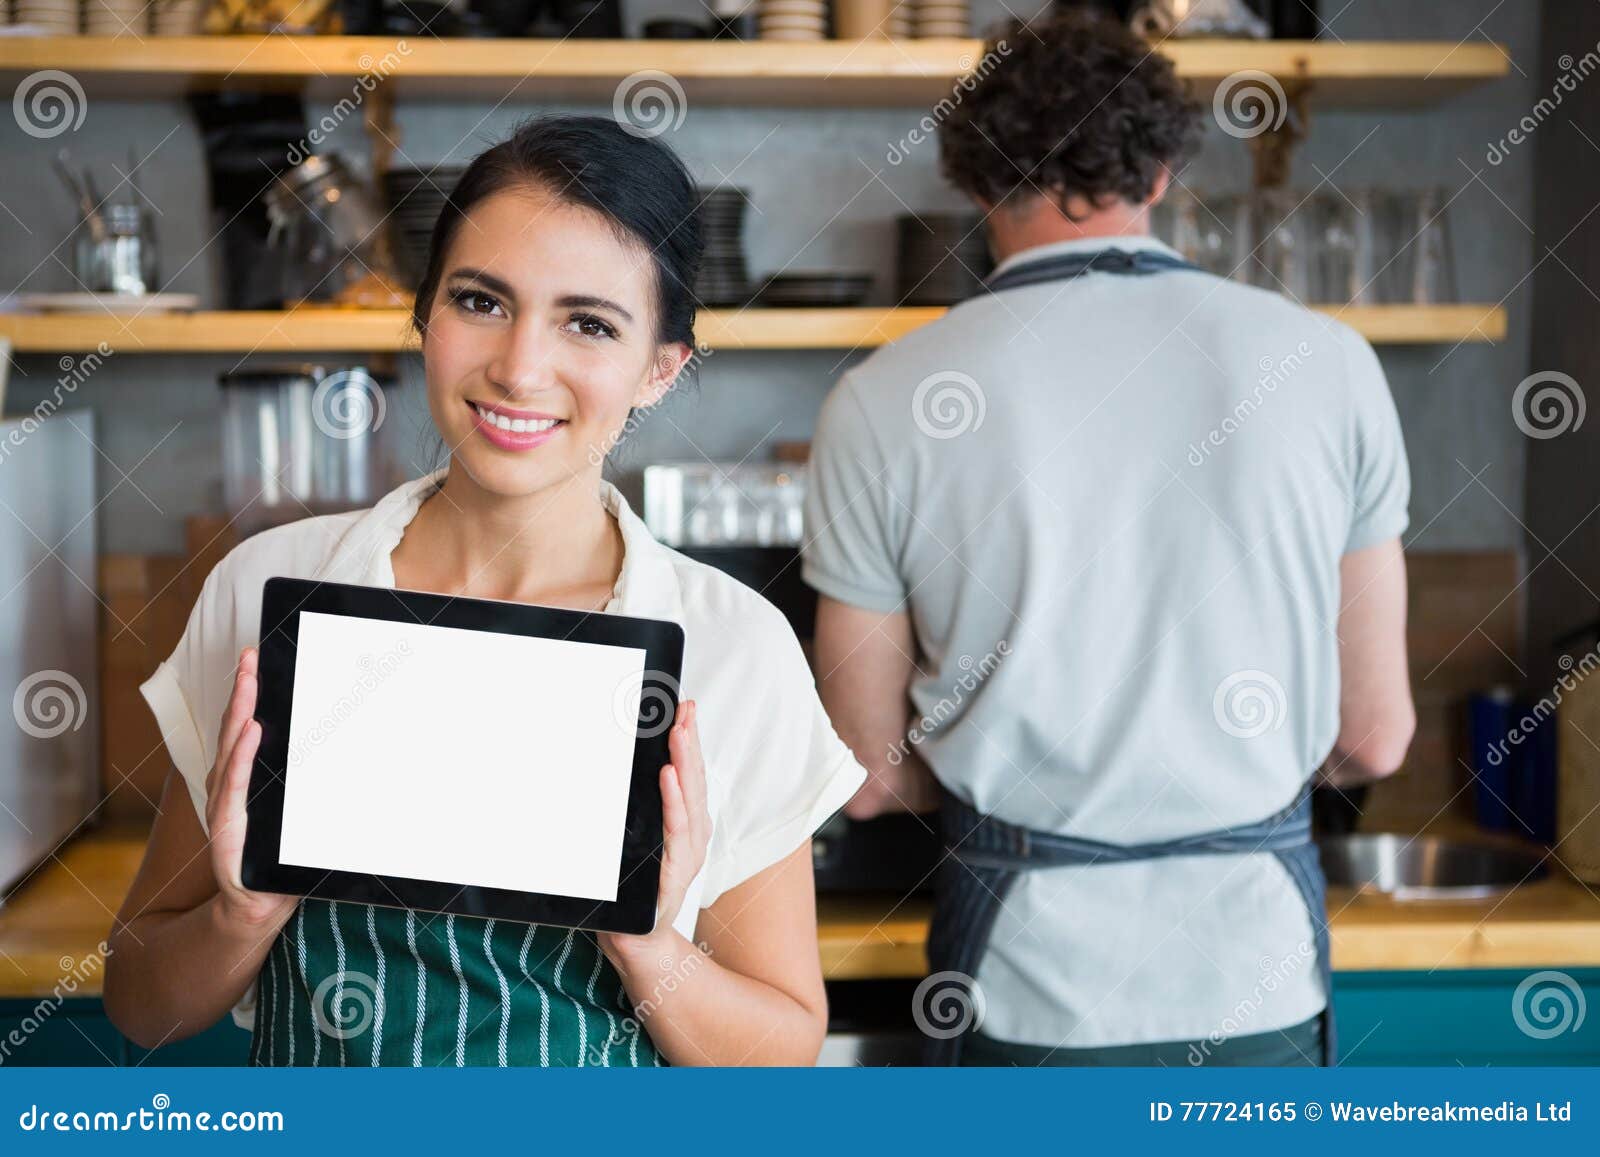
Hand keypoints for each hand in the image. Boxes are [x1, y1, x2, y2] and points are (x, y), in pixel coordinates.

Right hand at [204, 647, 298, 933]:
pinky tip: (250, 732)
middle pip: (234, 730)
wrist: (258, 905)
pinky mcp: (228, 827)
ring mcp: (225, 806)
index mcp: (244, 780)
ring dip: (239, 713)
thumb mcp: (300, 812)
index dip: (246, 695)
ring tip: (248, 683)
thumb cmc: (279, 856)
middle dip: (241, 691)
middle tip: (249, 657)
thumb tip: (363, 750)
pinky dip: (241, 757)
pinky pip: (235, 786)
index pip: (244, 729)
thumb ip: (314, 783)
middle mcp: (229, 787)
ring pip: (231, 750)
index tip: (254, 661)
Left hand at [598, 699, 710, 961]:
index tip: (684, 707)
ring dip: (684, 763)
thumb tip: (611, 763)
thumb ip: (634, 809)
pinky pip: (676, 833)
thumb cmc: (631, 888)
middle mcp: (693, 837)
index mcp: (686, 826)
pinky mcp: (675, 875)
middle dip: (689, 742)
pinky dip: (675, 804)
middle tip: (684, 709)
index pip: (689, 774)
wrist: (633, 939)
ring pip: (690, 801)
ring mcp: (687, 856)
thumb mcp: (633, 840)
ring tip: (680, 733)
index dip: (689, 740)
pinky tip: (669, 779)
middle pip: (694, 781)